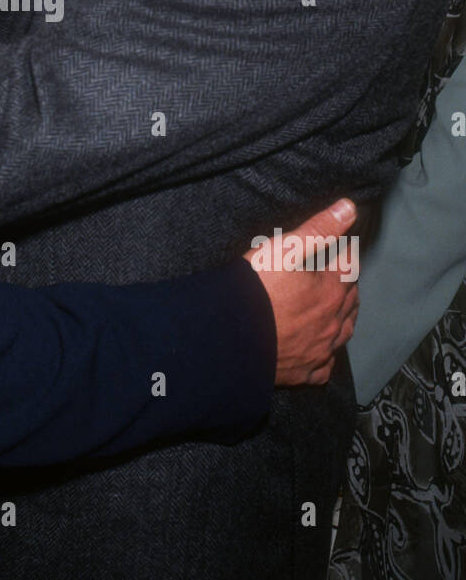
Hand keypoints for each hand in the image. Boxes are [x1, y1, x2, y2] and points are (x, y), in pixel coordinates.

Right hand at [244, 198, 359, 386]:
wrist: (229, 336)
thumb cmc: (256, 288)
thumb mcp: (284, 248)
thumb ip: (318, 228)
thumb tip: (350, 207)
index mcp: (331, 290)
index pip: (349, 265)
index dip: (345, 252)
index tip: (342, 246)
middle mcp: (332, 322)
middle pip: (351, 300)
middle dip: (348, 286)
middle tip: (340, 275)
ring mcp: (319, 350)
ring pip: (343, 333)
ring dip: (344, 318)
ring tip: (339, 309)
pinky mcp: (303, 372)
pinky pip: (324, 367)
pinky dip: (326, 356)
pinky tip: (321, 351)